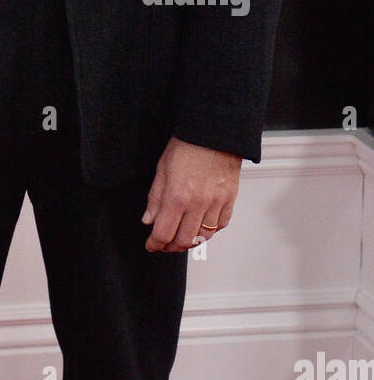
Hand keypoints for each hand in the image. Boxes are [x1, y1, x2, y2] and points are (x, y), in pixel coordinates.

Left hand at [142, 136, 241, 252]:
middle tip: (164, 244)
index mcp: (177, 196)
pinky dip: (211, 231)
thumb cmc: (187, 145)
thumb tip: (149, 220)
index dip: (155, 243)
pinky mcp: (229, 199)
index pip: (164, 233)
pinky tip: (202, 227)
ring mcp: (216, 203)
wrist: (213, 132)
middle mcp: (198, 204)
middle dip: (170, 247)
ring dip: (190, 242)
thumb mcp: (162, 168)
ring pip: (204, 237)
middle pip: (183, 240)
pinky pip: (221, 225)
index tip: (151, 245)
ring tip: (181, 238)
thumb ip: (155, 198)